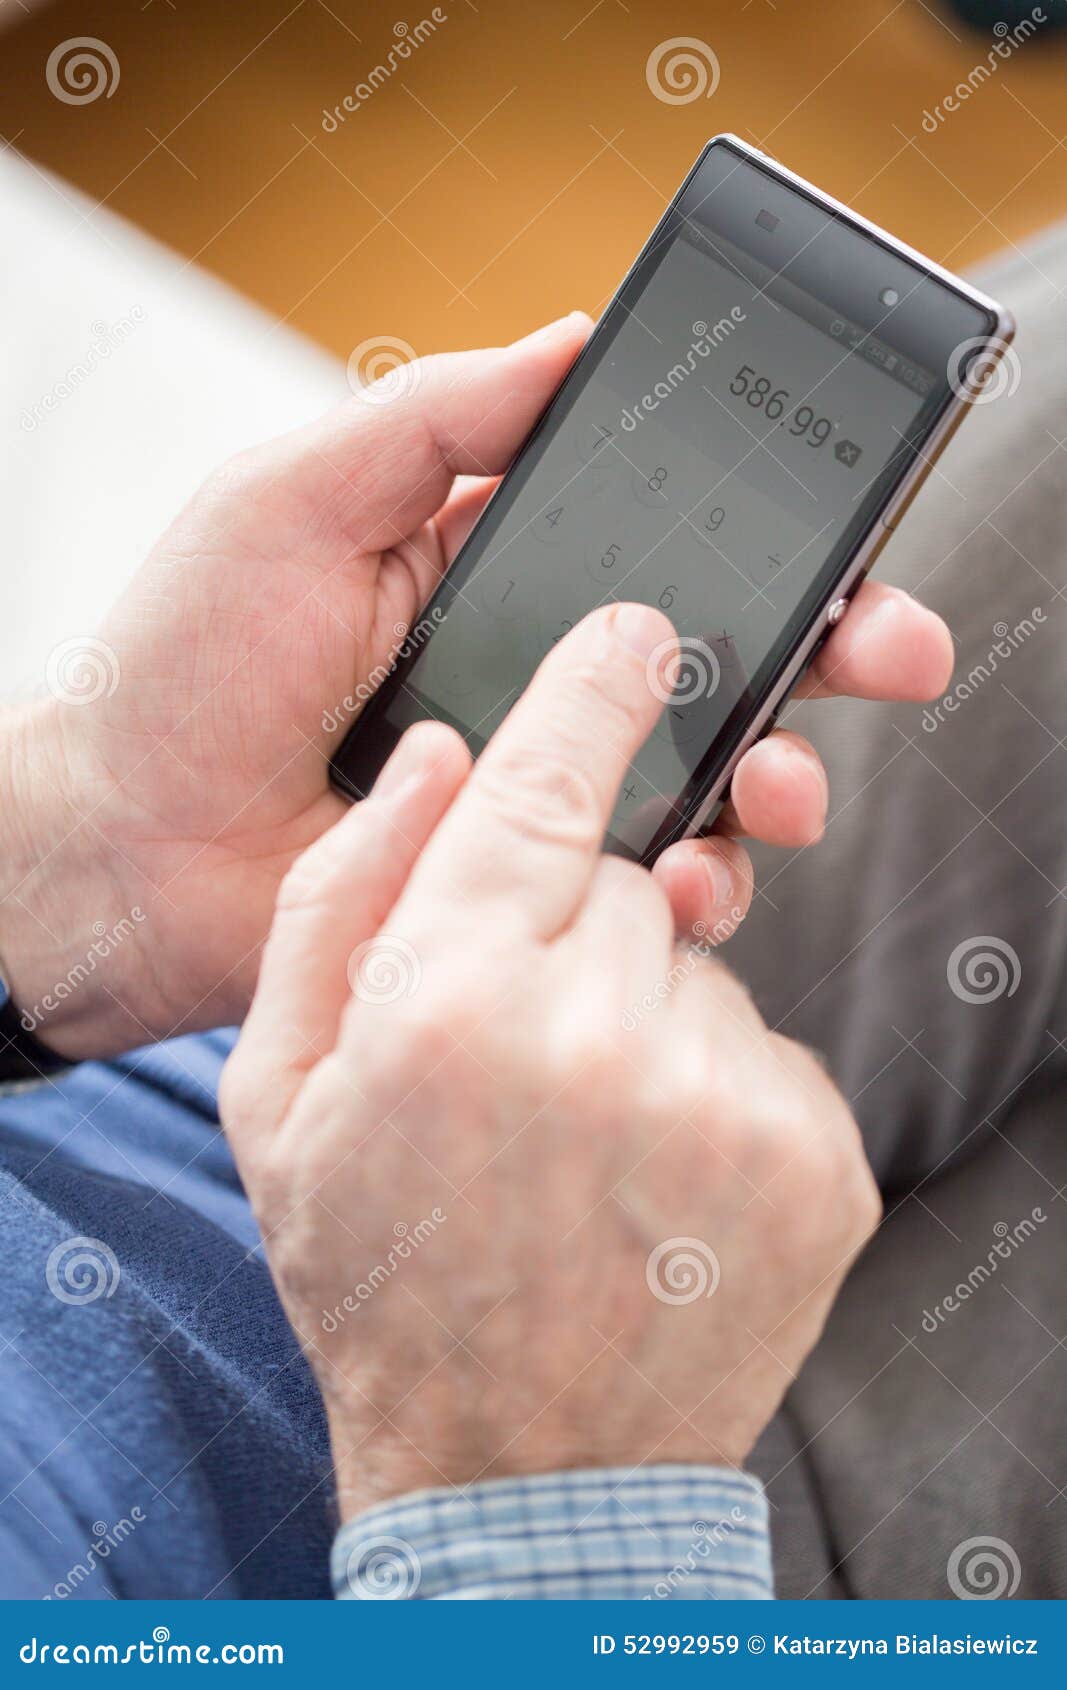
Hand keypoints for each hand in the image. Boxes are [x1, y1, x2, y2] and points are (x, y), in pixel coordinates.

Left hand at [0, 314, 950, 1058]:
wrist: (125, 848)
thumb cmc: (186, 666)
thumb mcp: (297, 498)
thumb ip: (436, 418)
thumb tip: (572, 337)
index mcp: (502, 575)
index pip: (667, 541)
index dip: (766, 537)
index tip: (845, 537)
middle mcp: (541, 684)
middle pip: (722, 661)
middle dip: (829, 655)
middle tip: (894, 652)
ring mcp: (542, 796)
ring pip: (709, 784)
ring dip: (779, 779)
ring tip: (781, 786)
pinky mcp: (530, 898)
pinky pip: (646, 897)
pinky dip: (694, 891)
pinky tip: (689, 882)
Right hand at [221, 604, 881, 1517]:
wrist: (521, 1468)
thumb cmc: (385, 1275)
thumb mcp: (282, 1093)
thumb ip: (342, 901)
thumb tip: (436, 761)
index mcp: (453, 1008)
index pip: (542, 791)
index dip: (588, 697)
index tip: (634, 633)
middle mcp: (600, 1041)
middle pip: (618, 882)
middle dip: (570, 935)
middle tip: (517, 1051)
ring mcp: (725, 1104)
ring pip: (696, 963)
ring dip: (641, 1014)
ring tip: (582, 1133)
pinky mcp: (817, 1159)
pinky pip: (766, 1047)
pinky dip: (712, 1083)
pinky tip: (650, 1173)